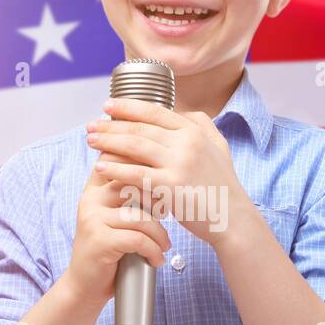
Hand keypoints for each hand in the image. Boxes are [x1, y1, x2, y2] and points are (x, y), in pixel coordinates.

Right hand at [62, 147, 172, 307]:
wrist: (85, 285)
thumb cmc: (109, 249)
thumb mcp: (115, 217)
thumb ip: (127, 196)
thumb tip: (165, 176)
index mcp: (94, 188)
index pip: (120, 162)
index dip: (145, 165)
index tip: (166, 181)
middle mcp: (91, 199)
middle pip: (135, 186)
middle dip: (159, 199)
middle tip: (169, 214)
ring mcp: (93, 219)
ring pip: (140, 216)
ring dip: (160, 233)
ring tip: (165, 245)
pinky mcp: (99, 241)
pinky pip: (137, 239)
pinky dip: (153, 250)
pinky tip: (157, 259)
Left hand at [85, 98, 246, 248]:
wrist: (233, 219)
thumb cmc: (223, 186)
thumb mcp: (218, 147)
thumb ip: (202, 126)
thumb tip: (183, 111)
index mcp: (195, 131)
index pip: (155, 111)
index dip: (129, 107)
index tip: (108, 105)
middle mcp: (187, 143)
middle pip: (140, 128)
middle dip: (111, 125)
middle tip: (91, 125)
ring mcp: (179, 163)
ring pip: (135, 146)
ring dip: (108, 142)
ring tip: (90, 142)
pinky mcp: (170, 186)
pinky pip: (135, 173)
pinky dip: (115, 169)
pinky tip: (101, 167)